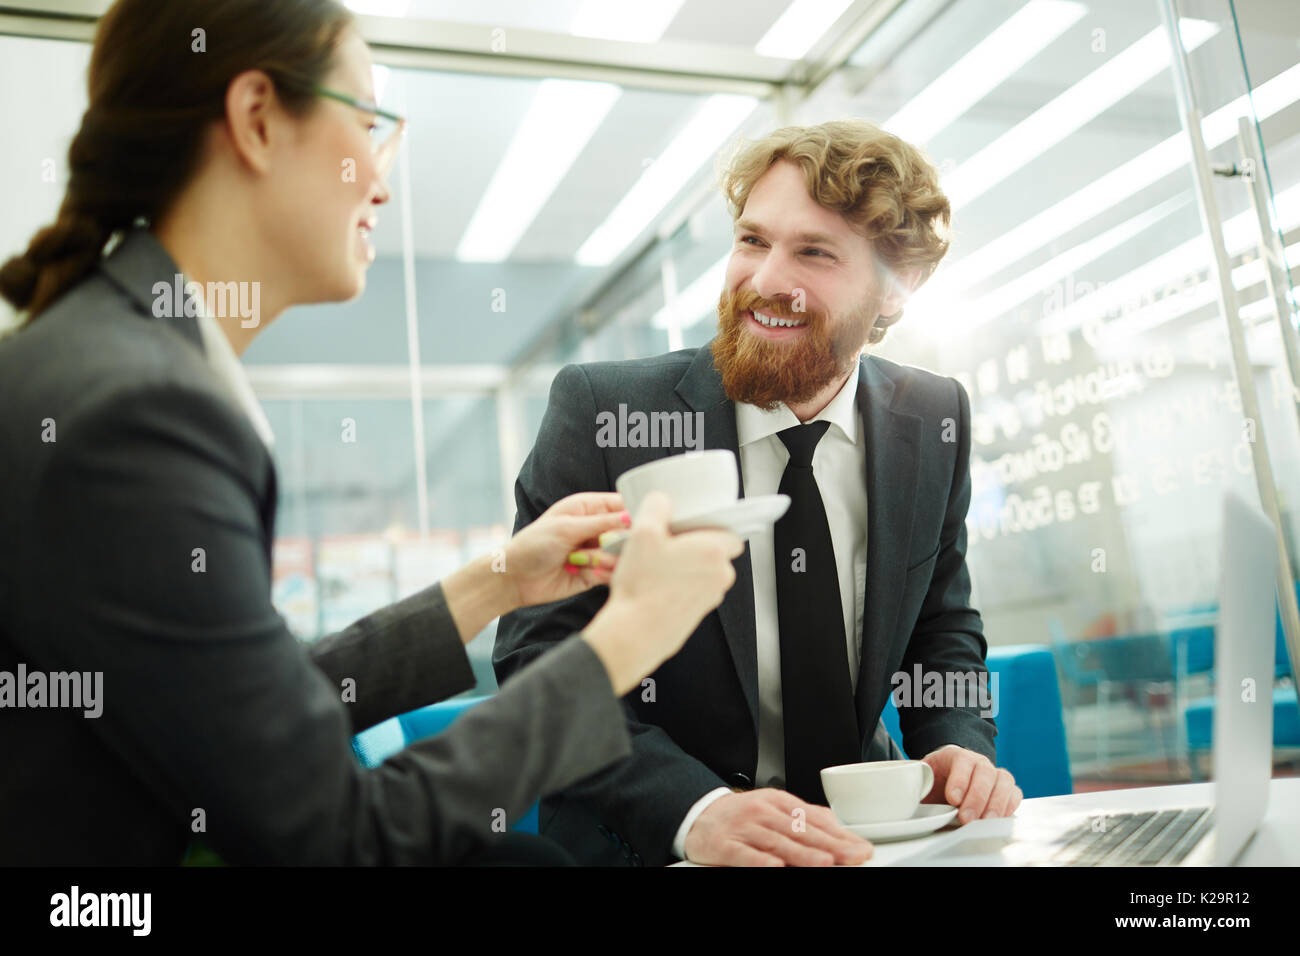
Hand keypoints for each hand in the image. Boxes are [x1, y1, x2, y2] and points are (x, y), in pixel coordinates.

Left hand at [502, 491, 628, 607]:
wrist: (515, 578)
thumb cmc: (534, 544)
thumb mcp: (567, 528)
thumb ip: (602, 523)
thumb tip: (632, 517)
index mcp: (587, 508)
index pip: (620, 504)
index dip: (634, 511)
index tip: (641, 521)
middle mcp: (594, 528)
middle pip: (626, 531)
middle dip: (619, 540)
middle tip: (605, 545)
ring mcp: (595, 551)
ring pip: (620, 554)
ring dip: (607, 559)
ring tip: (583, 561)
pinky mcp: (594, 573)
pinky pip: (611, 573)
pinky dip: (603, 574)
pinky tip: (586, 573)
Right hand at [582, 491, 742, 694]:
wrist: (635, 633)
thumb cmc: (643, 586)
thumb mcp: (643, 532)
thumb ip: (656, 506)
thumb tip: (662, 500)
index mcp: (715, 552)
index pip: (730, 533)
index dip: (709, 527)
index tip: (689, 526)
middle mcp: (720, 577)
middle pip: (713, 553)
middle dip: (692, 546)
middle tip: (665, 543)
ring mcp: (709, 599)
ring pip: (700, 573)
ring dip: (682, 566)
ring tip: (652, 565)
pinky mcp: (695, 616)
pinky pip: (690, 592)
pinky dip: (675, 586)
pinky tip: (651, 585)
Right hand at [682, 789, 872, 866]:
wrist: (699, 815)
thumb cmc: (741, 816)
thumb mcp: (773, 807)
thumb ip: (803, 816)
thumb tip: (837, 826)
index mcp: (778, 802)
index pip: (814, 819)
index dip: (840, 835)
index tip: (860, 848)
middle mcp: (763, 813)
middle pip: (800, 831)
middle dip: (829, 846)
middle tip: (852, 857)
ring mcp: (744, 829)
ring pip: (777, 842)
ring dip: (802, 854)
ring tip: (825, 862)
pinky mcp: (724, 845)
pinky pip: (744, 854)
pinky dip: (759, 861)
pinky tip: (774, 866)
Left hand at [921, 744, 1021, 822]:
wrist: (948, 778)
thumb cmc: (935, 779)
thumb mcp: (923, 778)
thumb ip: (918, 783)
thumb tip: (908, 792)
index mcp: (956, 755)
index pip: (962, 762)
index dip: (959, 780)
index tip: (953, 798)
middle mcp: (979, 762)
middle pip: (985, 774)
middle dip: (976, 798)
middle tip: (966, 818)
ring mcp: (994, 775)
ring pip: (1003, 783)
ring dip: (995, 805)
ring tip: (984, 822)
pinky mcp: (1006, 790)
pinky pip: (1014, 795)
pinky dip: (1008, 807)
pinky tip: (997, 819)